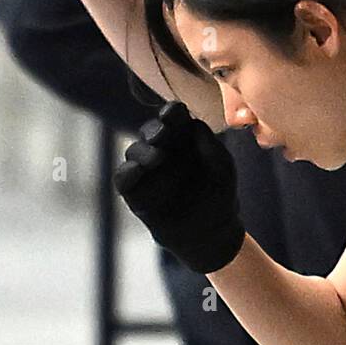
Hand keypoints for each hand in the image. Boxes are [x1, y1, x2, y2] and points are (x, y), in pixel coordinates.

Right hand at [114, 102, 245, 273]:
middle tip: (162, 134)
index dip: (171, 112)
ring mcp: (147, 170)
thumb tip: (194, 124)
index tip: (173, 113)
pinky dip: (127, 172)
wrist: (210, 232)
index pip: (174, 118)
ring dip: (143, 151)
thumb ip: (211, 146)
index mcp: (184, 138)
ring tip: (157, 158)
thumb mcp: (222, 168)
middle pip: (151, 130)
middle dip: (155, 129)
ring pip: (135, 150)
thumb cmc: (219, 193)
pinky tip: (136, 170)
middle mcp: (163, 149)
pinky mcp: (135, 192)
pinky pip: (123, 178)